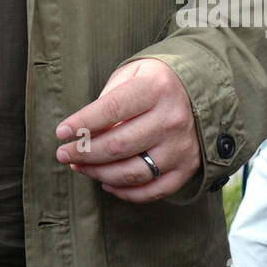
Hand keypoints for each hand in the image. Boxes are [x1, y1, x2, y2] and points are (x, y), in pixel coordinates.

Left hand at [55, 58, 200, 201]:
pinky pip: (154, 189)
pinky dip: (126, 192)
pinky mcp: (188, 167)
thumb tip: (85, 133)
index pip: (111, 110)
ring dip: (99, 174)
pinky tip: (106, 184)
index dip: (83, 123)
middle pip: (118, 145)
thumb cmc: (155, 81)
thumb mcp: (133, 73)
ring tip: (80, 167)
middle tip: (63, 154)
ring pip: (133, 171)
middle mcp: (172, 119)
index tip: (61, 132)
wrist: (204, 90)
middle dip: (84, 153)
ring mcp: (181, 146)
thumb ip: (109, 100)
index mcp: (156, 88)